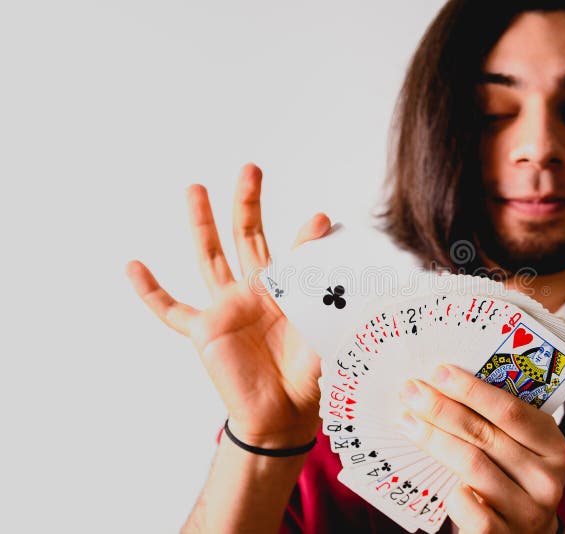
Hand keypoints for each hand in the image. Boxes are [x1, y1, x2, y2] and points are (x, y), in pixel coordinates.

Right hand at [126, 163, 330, 447]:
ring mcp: (226, 308)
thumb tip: (344, 261)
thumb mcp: (324, 328)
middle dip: (248, 203)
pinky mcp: (203, 331)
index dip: (307, 237)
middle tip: (251, 167)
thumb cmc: (310, 374)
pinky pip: (170, 310)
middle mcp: (255, 291)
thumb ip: (331, 291)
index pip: (296, 251)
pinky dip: (150, 291)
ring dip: (201, 223)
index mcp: (289, 290)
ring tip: (195, 188)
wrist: (285, 415)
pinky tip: (133, 266)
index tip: (323, 220)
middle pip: (247, 237)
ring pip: (210, 258)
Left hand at [398, 365, 564, 533]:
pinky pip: (466, 504)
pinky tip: (431, 474)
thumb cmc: (512, 481)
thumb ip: (496, 424)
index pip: (510, 410)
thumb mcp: (519, 451)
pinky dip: (448, 487)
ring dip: (433, 439)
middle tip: (412, 392)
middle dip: (442, 408)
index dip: (472, 389)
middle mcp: (547, 480)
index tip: (439, 372)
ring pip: (471, 465)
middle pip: (484, 434)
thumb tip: (442, 385)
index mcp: (555, 448)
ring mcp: (527, 512)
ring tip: (408, 422)